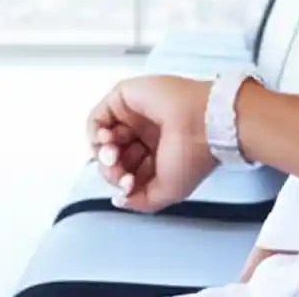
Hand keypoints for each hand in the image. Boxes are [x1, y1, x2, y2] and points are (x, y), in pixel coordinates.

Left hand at [87, 75, 217, 212]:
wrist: (202, 123)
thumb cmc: (195, 152)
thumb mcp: (169, 192)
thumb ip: (141, 201)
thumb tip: (121, 199)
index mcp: (157, 153)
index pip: (127, 171)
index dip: (123, 182)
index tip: (130, 185)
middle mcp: (145, 134)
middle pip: (112, 157)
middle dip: (112, 170)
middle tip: (121, 172)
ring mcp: (134, 116)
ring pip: (102, 140)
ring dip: (102, 153)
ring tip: (114, 156)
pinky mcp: (124, 98)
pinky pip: (97, 118)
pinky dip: (95, 134)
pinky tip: (107, 141)